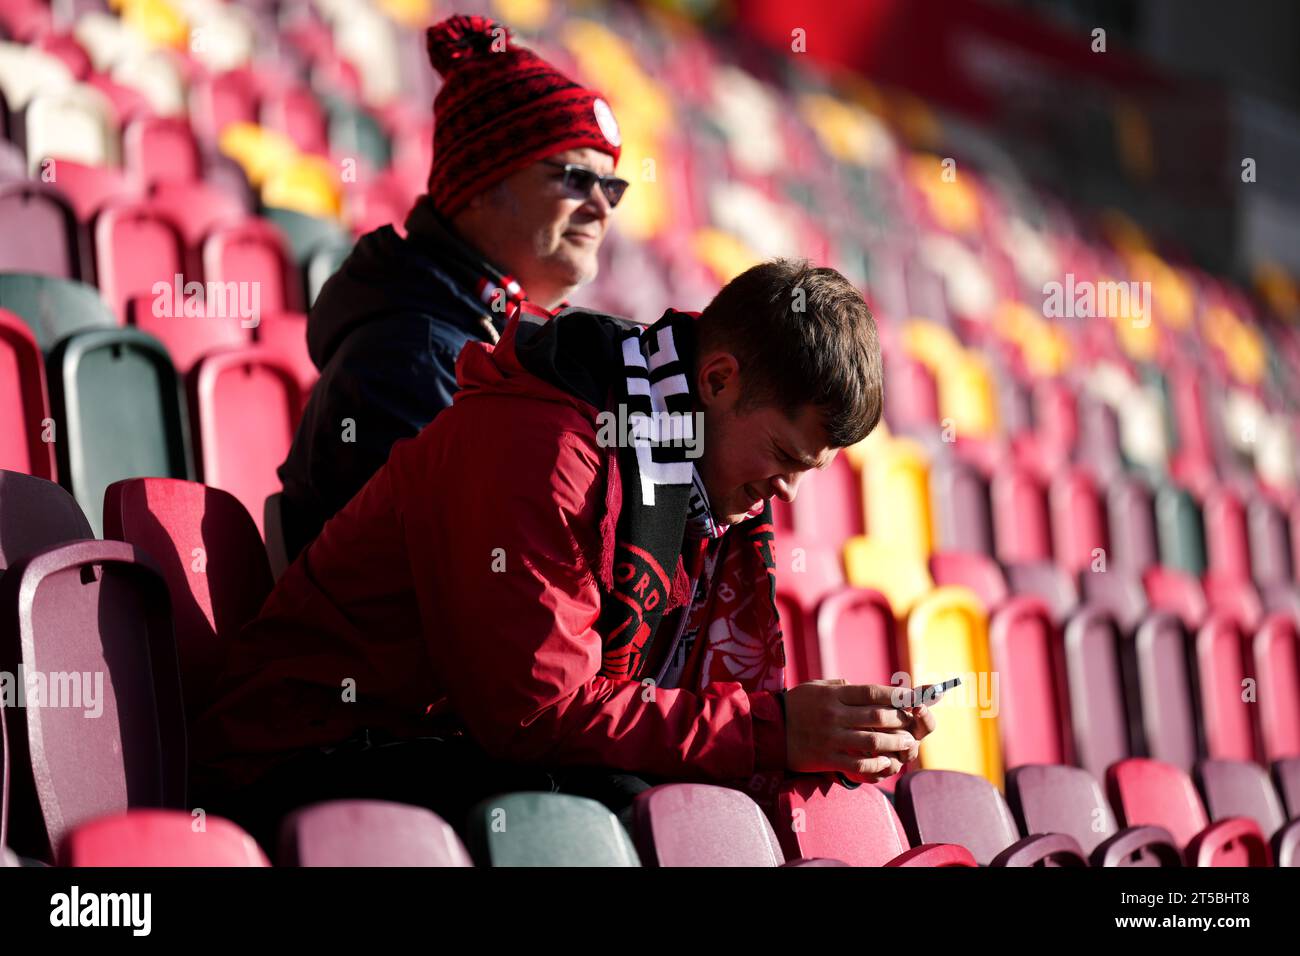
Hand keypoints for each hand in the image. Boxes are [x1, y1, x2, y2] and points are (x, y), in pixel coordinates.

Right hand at [784, 680, 922, 783]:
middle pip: (877, 716)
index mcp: (833, 695)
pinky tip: (887, 763)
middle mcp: (834, 715)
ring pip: (872, 741)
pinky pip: (858, 763)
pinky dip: (876, 764)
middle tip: (913, 723)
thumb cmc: (794, 705)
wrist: (768, 731)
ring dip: (895, 743)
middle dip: (901, 720)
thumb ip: (840, 686)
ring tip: (908, 744)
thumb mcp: (814, 687)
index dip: (896, 694)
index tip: (912, 696)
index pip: (872, 692)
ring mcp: (831, 737)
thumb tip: (864, 689)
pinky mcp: (826, 758)